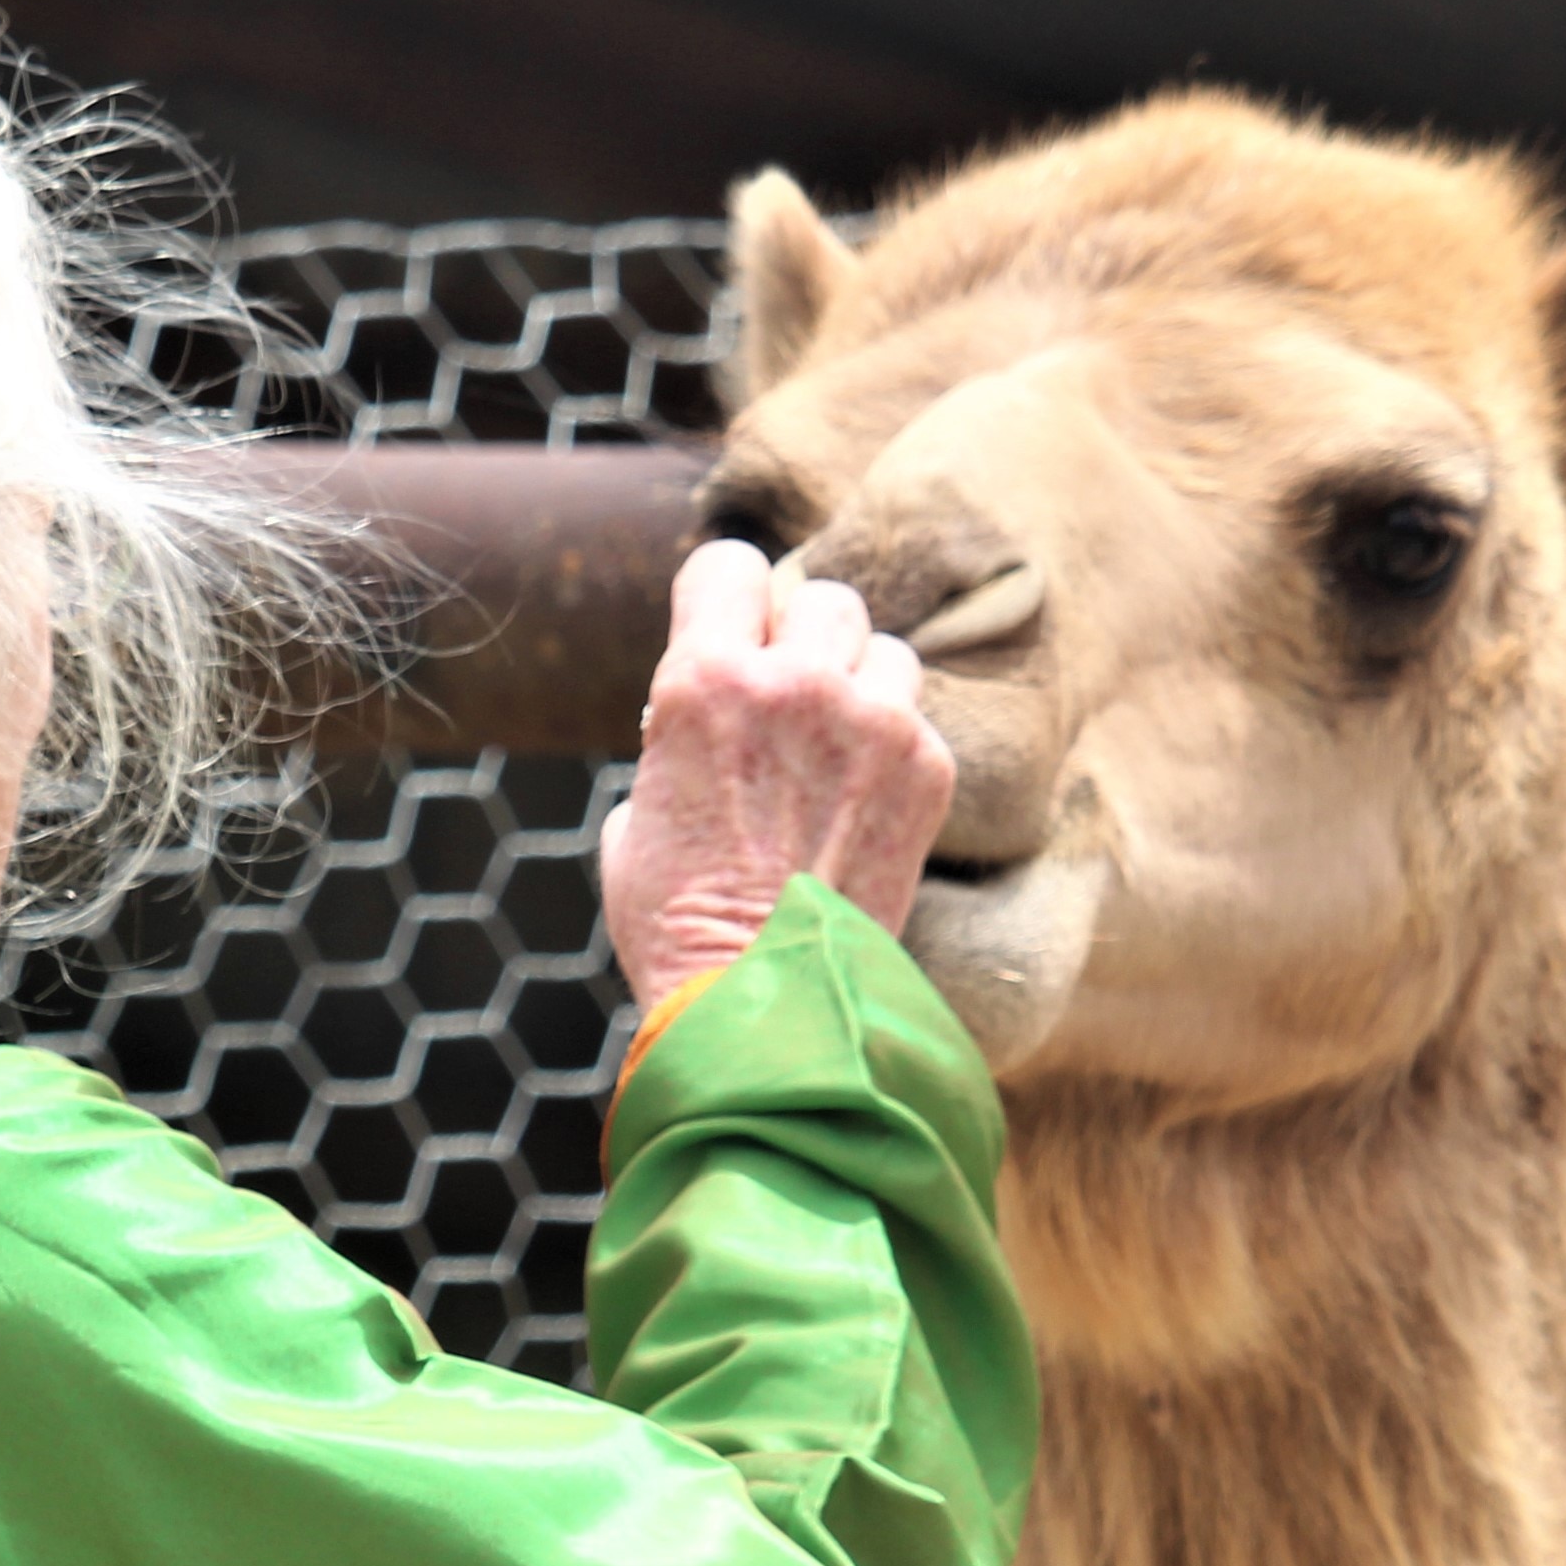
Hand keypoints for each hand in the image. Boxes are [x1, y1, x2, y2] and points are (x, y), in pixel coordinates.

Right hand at [601, 539, 957, 1002]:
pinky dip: (895, 750)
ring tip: (833, 752)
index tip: (731, 635)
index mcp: (705, 679)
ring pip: (884, 650)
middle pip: (823, 596)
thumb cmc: (677, 919)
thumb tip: (701, 715)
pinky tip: (862, 806)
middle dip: (803, 643)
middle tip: (788, 703)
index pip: (731, 564)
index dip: (728, 599)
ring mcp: (872, 722)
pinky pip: (917, 719)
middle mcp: (795, 682)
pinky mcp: (926, 768)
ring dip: (860, 687)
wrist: (764, 1001)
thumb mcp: (639, 810)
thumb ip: (680, 735)